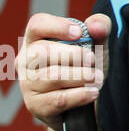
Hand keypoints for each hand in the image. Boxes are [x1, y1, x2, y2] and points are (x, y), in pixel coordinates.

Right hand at [18, 13, 110, 130]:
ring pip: (53, 77)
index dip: (57, 27)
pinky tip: (93, 92)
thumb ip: (100, 27)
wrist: (85, 98)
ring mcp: (28, 84)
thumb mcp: (97, 43)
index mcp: (37, 39)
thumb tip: (96, 25)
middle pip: (42, 52)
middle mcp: (26, 60)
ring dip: (81, 76)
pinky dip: (80, 95)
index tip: (79, 33)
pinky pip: (58, 99)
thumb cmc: (85, 64)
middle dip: (74, 55)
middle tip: (92, 60)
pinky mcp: (35, 105)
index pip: (37, 25)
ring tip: (97, 78)